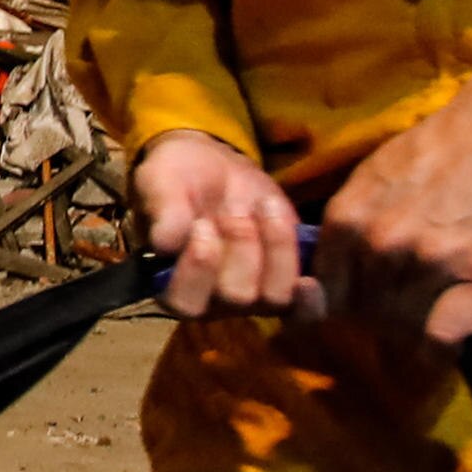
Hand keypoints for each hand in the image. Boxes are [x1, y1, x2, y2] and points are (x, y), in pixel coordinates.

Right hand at [131, 131, 315, 320]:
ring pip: (276, 296)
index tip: (202, 225)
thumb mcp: (161, 181)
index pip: (187, 302)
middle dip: (240, 246)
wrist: (214, 168)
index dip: (199, 268)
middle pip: (237, 297)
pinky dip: (310, 287)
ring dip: (276, 248)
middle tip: (233, 207)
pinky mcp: (289, 280)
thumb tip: (166, 241)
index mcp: (172, 285)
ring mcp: (255, 295)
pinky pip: (307, 303)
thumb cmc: (178, 179)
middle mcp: (213, 301)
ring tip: (265, 207)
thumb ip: (162, 209)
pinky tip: (306, 266)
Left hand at [317, 68, 471, 349]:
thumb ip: (346, 230)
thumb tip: (322, 282)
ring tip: (437, 302)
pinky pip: (443, 336)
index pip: (324, 297)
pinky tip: (442, 348)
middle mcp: (380, 244)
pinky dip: (439, 351)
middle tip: (412, 300)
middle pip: (366, 316)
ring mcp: (428, 262)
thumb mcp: (369, 180)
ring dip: (418, 326)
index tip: (359, 313)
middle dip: (385, 318)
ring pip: (405, 327)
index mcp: (346, 221)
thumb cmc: (435, 153)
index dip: (341, 312)